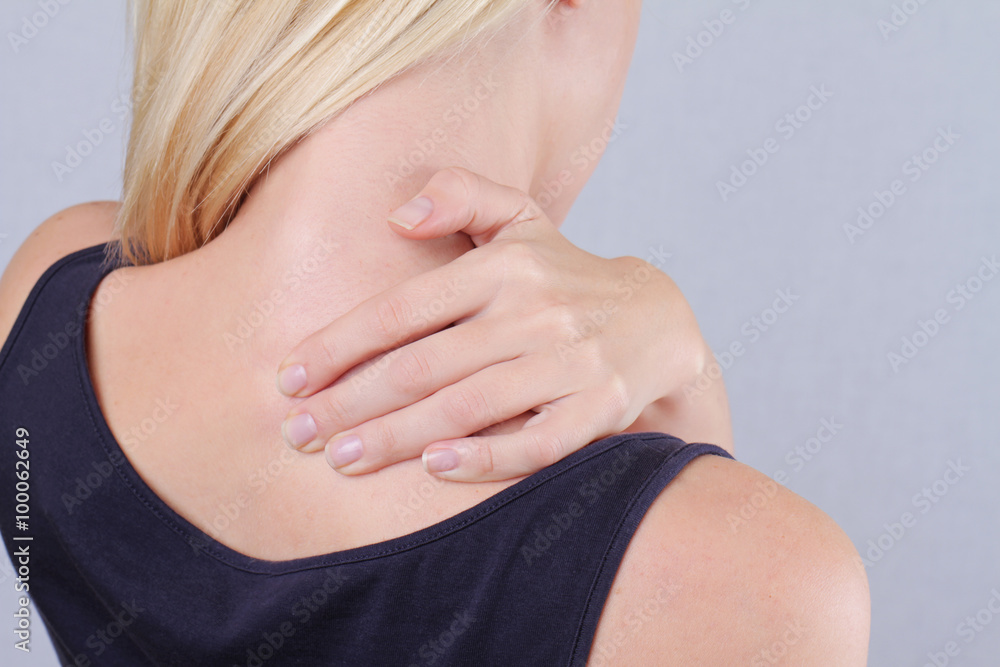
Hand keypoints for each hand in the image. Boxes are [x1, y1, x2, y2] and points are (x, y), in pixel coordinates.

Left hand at [276, 167, 718, 480]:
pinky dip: (486, 456)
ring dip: (397, 436)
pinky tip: (434, 468)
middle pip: (423, 365)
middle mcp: (536, 309)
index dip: (337, 346)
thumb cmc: (565, 276)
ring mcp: (571, 360)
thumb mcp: (522, 220)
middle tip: (297, 434)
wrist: (660, 320)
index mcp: (503, 266)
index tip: (289, 379)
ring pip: (469, 405)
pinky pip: (538, 441)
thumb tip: (398, 212)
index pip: (401, 310)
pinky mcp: (602, 405)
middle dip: (351, 404)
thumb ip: (462, 196)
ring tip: (341, 460)